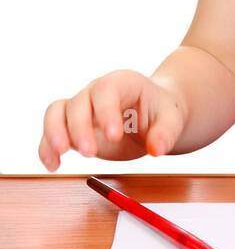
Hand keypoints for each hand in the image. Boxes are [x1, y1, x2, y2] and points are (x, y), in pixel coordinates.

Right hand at [39, 70, 186, 170]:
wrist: (153, 113)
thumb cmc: (162, 111)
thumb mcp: (172, 119)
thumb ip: (166, 133)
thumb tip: (156, 149)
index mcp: (122, 83)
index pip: (106, 90)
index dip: (106, 111)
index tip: (114, 136)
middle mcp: (96, 92)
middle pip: (78, 102)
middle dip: (79, 128)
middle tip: (90, 153)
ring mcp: (82, 109)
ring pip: (56, 112)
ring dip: (54, 134)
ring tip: (61, 155)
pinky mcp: (73, 128)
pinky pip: (52, 132)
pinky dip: (47, 148)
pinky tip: (53, 165)